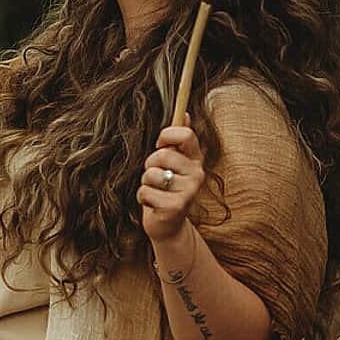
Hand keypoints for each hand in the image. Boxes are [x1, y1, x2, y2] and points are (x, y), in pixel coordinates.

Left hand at [137, 112, 203, 242]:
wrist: (168, 226)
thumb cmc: (166, 190)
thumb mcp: (173, 164)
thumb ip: (178, 141)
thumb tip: (184, 113)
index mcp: (196, 160)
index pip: (185, 134)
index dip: (167, 135)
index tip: (160, 144)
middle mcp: (196, 174)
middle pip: (162, 154)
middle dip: (150, 165)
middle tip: (156, 177)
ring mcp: (188, 191)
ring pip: (151, 174)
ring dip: (146, 183)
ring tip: (156, 191)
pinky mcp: (175, 207)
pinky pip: (145, 191)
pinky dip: (143, 198)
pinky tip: (153, 205)